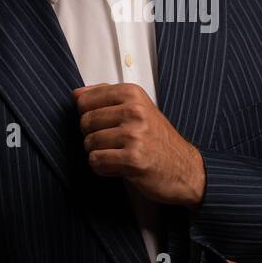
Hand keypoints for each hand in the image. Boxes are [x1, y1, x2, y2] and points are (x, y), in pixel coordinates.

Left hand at [73, 82, 205, 206]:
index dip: (87, 115)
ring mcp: (134, 135)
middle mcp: (134, 111)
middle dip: (92, 136)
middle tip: (112, 143)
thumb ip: (107, 97)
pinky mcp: (133, 159)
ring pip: (89, 143)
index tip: (103, 123)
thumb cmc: (159, 140)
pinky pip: (97, 161)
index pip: (84, 100)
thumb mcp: (138, 108)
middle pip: (85, 122)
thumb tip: (77, 94)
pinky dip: (102, 168)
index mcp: (132, 94)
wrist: (184, 168)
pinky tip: (118, 166)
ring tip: (117, 155)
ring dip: (98, 153)